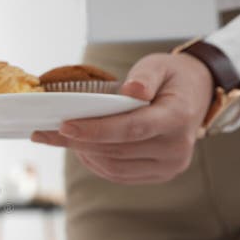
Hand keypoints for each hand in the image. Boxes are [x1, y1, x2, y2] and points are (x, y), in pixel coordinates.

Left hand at [31, 53, 212, 183]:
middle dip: (77, 142)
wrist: (196, 96)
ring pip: (114, 167)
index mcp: (177, 119)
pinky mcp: (159, 174)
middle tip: (44, 133)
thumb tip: (131, 90)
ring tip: (61, 139)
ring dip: (83, 154)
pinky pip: (119, 175)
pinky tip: (80, 149)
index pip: (131, 128)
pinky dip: (95, 163)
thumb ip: (145, 75)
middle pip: (116, 150)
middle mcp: (175, 148)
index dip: (95, 130)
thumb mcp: (159, 65)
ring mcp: (169, 166)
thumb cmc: (171, 78)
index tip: (64, 126)